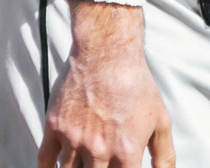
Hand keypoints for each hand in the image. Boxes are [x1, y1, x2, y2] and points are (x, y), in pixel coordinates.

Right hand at [39, 1, 175, 167]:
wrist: (107, 52)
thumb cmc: (135, 84)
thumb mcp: (161, 121)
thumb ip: (164, 156)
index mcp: (126, 152)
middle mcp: (99, 150)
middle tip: (100, 164)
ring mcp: (74, 139)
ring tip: (86, 162)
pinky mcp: (54, 126)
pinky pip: (45, 159)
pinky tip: (55, 167)